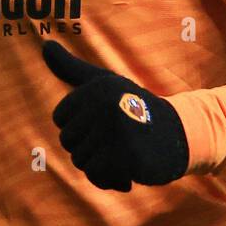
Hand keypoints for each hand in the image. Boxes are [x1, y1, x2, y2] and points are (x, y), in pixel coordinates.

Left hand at [42, 40, 189, 191]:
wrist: (179, 136)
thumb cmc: (134, 108)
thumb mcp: (103, 83)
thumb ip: (71, 68)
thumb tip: (45, 45)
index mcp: (96, 86)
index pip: (60, 119)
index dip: (80, 128)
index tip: (104, 121)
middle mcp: (104, 105)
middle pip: (68, 142)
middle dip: (89, 148)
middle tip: (118, 139)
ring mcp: (116, 130)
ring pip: (81, 162)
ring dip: (102, 166)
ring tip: (125, 152)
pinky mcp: (126, 156)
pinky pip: (97, 176)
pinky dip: (112, 179)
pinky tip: (130, 171)